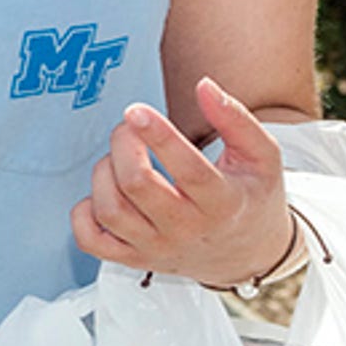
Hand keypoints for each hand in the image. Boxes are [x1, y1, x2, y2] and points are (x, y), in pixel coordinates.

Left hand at [70, 77, 293, 289]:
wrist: (247, 253)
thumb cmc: (251, 197)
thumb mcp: (261, 156)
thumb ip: (236, 119)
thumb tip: (205, 86)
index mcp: (223, 203)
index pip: (188, 171)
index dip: (159, 137)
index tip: (137, 111)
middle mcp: (187, 230)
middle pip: (137, 185)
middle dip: (124, 144)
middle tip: (130, 126)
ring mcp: (157, 248)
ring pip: (110, 210)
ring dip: (104, 172)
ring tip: (121, 158)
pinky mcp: (135, 259)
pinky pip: (91, 240)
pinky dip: (83, 213)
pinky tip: (105, 191)